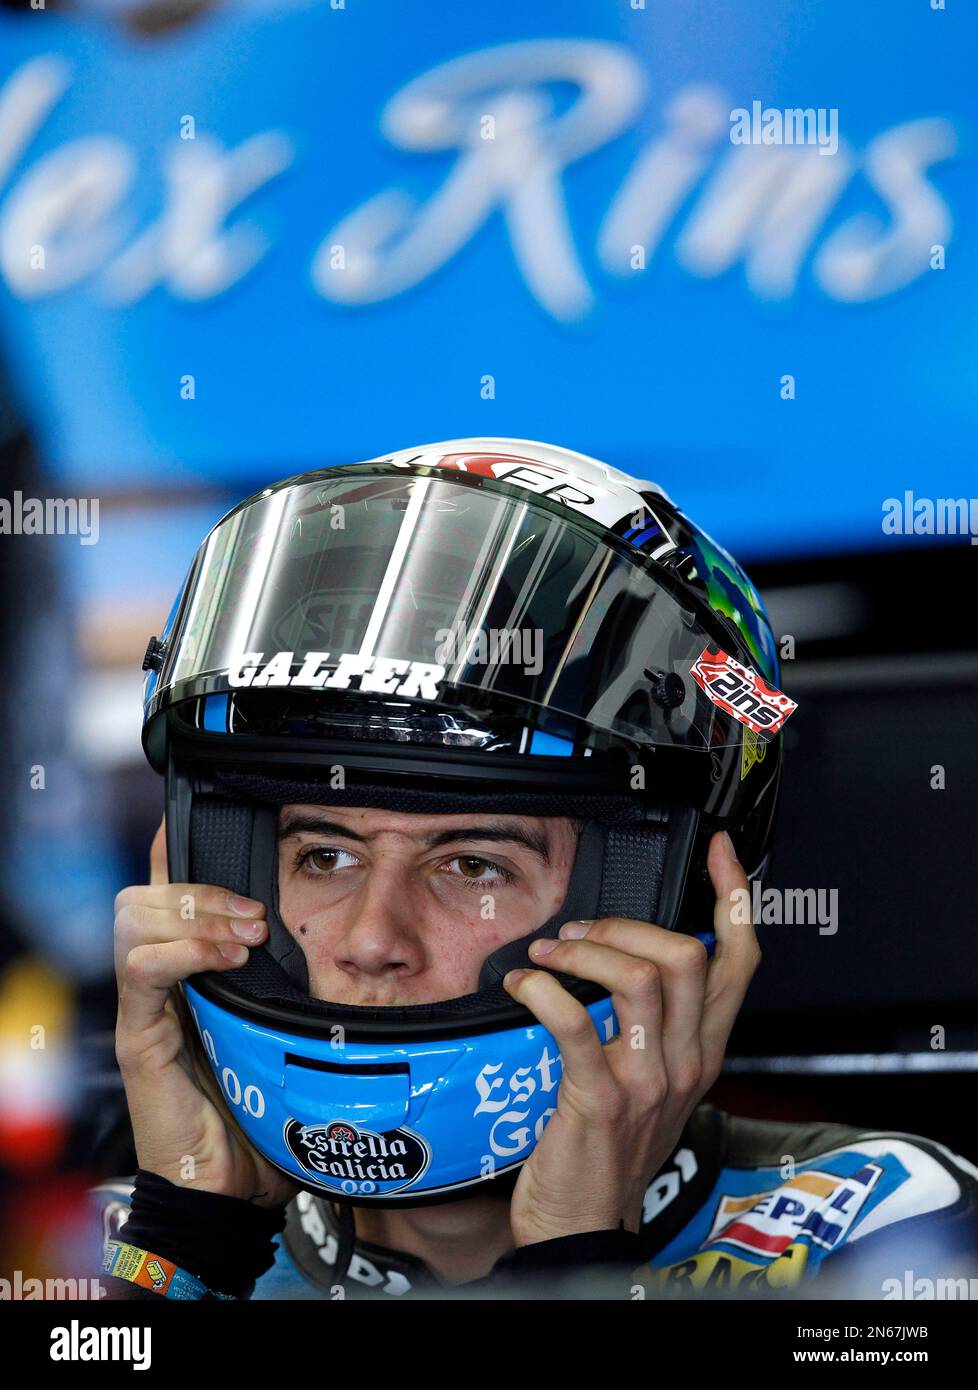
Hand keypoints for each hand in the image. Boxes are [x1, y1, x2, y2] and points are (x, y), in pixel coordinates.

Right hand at [114, 816, 300, 1208]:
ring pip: (135, 915)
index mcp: (189, 973)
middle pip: (145, 892)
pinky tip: (229, 960)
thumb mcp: (285, 1028)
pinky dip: (186, 950)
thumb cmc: (260, 1110)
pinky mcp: (139, 1037)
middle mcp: (158, 983)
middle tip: (258, 918)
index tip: (227, 836)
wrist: (229, 1191)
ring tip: (249, 937)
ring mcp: (144, 1007)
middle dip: (205, 887)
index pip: (166, 891)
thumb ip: (297, 986)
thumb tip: (358, 944)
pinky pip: (141, 968)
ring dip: (199, 912)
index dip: (181, 853)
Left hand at [503, 830, 757, 1246]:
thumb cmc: (609, 1150)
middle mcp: (687, 1061)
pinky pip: (577, 1022)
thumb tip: (625, 952)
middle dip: (629, 924)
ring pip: (643, 978)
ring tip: (551, 954)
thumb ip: (653, 1022)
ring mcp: (648, 1081)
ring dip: (587, 949)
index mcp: (703, 1050)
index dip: (735, 896)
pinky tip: (525, 984)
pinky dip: (545, 989)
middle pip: (690, 955)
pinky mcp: (601, 1099)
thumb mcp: (652, 1080)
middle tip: (582, 930)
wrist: (584, 1225)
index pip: (740, 959)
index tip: (719, 851)